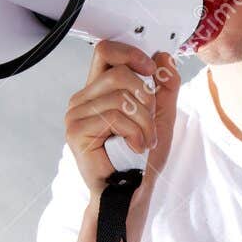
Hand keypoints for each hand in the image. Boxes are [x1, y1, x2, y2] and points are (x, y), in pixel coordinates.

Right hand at [64, 42, 179, 192]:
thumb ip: (165, 85)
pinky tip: (135, 147)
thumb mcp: (161, 115)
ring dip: (144, 122)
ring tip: (144, 140)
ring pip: (120, 97)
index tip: (151, 70)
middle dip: (146, 98)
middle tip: (150, 122)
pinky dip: (135, 133)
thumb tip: (163, 56)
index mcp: (99, 90)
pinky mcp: (76, 131)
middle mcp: (84, 99)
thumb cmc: (142, 158)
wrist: (133, 190)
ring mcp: (76, 115)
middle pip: (119, 73)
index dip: (131, 54)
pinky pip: (114, 117)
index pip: (106, 51)